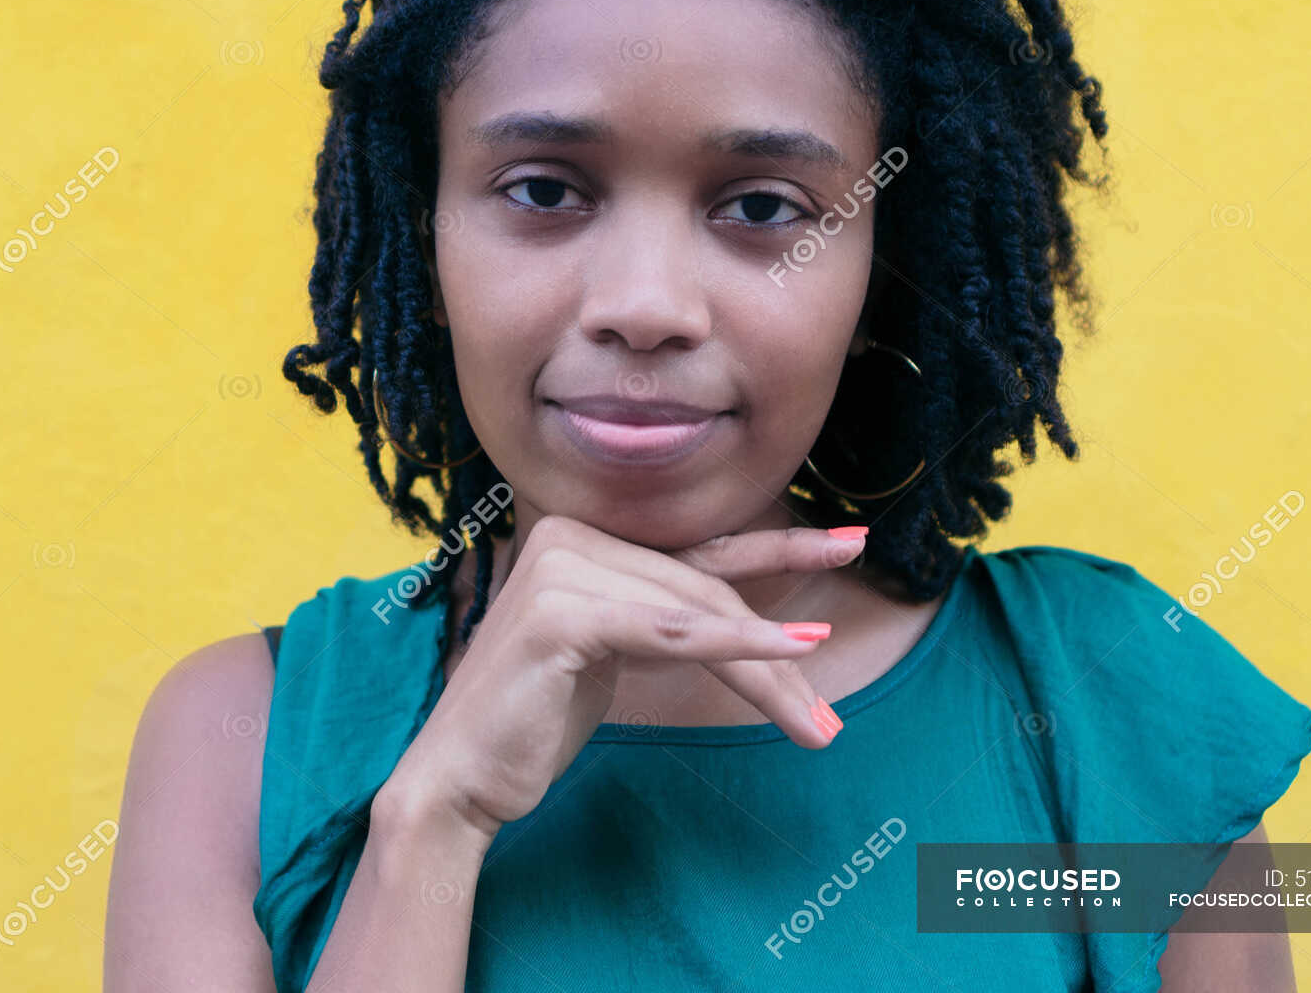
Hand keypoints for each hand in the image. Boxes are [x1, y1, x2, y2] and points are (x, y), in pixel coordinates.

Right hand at [378, 514, 866, 841]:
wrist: (459, 777)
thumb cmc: (534, 721)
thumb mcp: (615, 653)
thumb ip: (664, 617)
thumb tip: (760, 622)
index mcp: (580, 536)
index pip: (697, 550)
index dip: (780, 550)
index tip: (851, 546)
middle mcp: (567, 533)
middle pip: (703, 588)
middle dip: (775, 650)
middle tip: (827, 712)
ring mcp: (559, 566)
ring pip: (695, 612)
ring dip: (767, 667)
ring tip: (818, 719)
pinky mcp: (559, 613)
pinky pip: (668, 629)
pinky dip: (733, 645)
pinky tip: (785, 657)